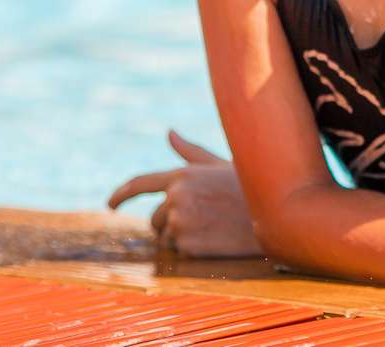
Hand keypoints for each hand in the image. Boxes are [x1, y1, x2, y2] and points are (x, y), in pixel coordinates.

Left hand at [106, 128, 264, 257]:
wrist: (275, 215)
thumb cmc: (248, 187)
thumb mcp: (219, 165)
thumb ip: (189, 153)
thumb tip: (169, 132)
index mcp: (182, 175)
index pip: (140, 183)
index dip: (121, 194)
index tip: (110, 205)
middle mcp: (176, 197)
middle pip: (154, 218)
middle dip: (169, 222)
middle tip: (202, 220)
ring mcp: (180, 222)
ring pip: (166, 237)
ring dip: (182, 235)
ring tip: (212, 227)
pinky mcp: (187, 245)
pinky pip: (178, 251)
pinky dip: (192, 248)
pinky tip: (214, 239)